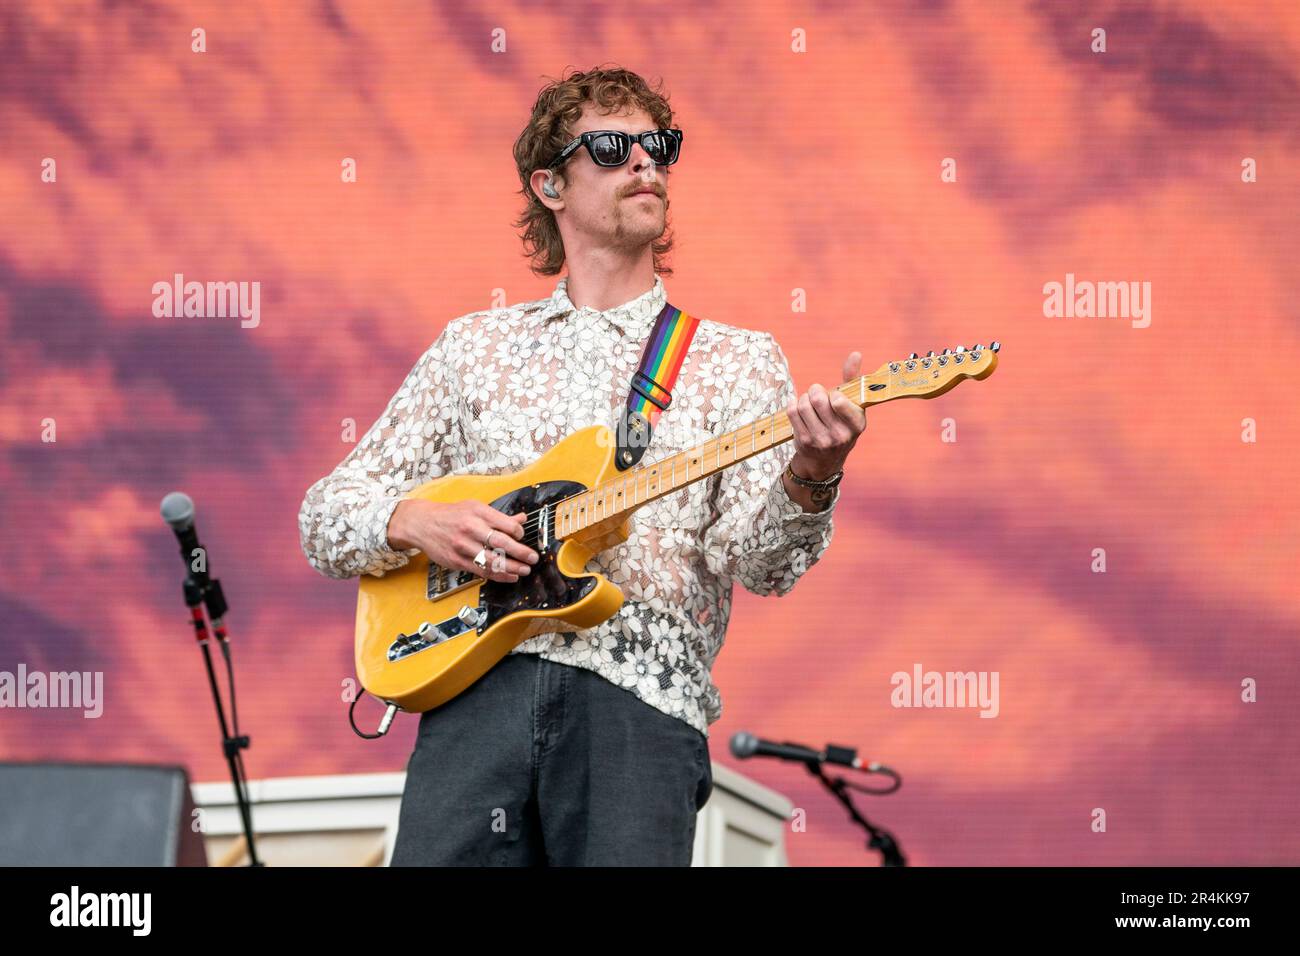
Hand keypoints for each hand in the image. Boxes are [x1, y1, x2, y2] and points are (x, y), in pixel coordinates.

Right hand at [386, 499, 539, 582]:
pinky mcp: (457, 560)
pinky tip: (509, 576)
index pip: (506, 525)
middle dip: (521, 553)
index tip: (523, 537)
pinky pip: (481, 571)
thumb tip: (521, 519)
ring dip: (511, 568)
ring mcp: (463, 546)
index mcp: (478, 512)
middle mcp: (471, 529)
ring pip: (492, 561)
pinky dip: (498, 575)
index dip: (519, 533)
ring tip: (524, 570)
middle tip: (532, 558)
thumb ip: (499, 516)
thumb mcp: (475, 507)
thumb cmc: (450, 515)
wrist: (422, 523)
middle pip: (502, 543)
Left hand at [785, 350, 867, 480]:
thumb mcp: (853, 405)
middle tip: (817, 394)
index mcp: (857, 424)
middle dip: (815, 391)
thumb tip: (856, 354)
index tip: (834, 397)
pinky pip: (792, 412)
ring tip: (809, 404)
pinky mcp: (804, 441)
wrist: (826, 460)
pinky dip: (794, 405)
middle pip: (817, 399)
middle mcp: (840, 435)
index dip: (833, 395)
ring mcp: (821, 440)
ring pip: (803, 404)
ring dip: (804, 399)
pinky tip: (800, 409)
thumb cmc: (841, 424)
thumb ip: (853, 379)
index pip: (839, 402)